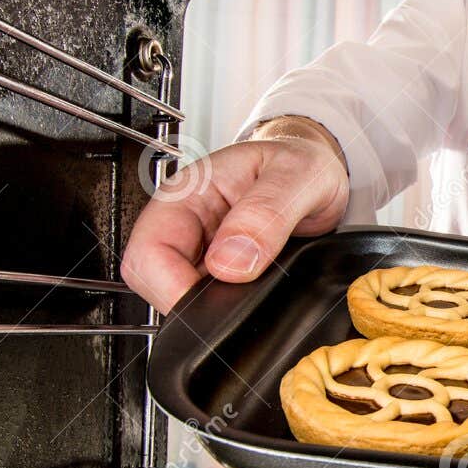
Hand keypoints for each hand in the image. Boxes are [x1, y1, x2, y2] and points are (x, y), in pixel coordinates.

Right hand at [121, 116, 348, 311]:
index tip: (214, 303)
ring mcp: (200, 250)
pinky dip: (231, 307)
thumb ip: (266, 214)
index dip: (172, 287)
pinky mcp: (218, 270)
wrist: (320, 170)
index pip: (148, 251)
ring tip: (257, 290)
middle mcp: (184, 224)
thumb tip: (230, 262)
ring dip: (215, 306)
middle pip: (154, 281)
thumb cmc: (302, 160)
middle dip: (192, 303)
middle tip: (242, 301)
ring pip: (180, 296)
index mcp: (186, 193)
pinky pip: (209, 300)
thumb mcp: (296, 176)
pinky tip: (257, 294)